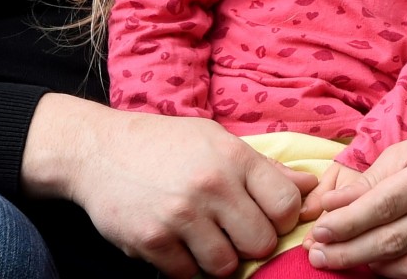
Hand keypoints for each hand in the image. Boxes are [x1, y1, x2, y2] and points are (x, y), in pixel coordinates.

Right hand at [22, 94, 316, 277]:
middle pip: (260, 243)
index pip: (285, 206)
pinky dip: (185, 267)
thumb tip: (310, 187)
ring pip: (225, 266)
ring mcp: (179, 216)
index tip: (265, 217)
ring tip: (205, 239)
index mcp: (233, 158)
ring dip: (219, 260)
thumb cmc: (164, 144)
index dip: (281, 219)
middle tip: (234, 232)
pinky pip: (187, 275)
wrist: (97, 150)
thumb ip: (263, 168)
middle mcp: (210, 187)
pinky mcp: (151, 241)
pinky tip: (177, 244)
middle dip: (252, 245)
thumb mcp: (217, 140)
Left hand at [302, 107, 406, 277]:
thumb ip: (370, 180)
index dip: (346, 224)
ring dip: (372, 268)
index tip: (318, 233)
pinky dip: (403, 275)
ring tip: (347, 260)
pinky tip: (383, 265)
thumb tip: (329, 207)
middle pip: (393, 241)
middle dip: (348, 253)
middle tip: (318, 257)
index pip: (382, 205)